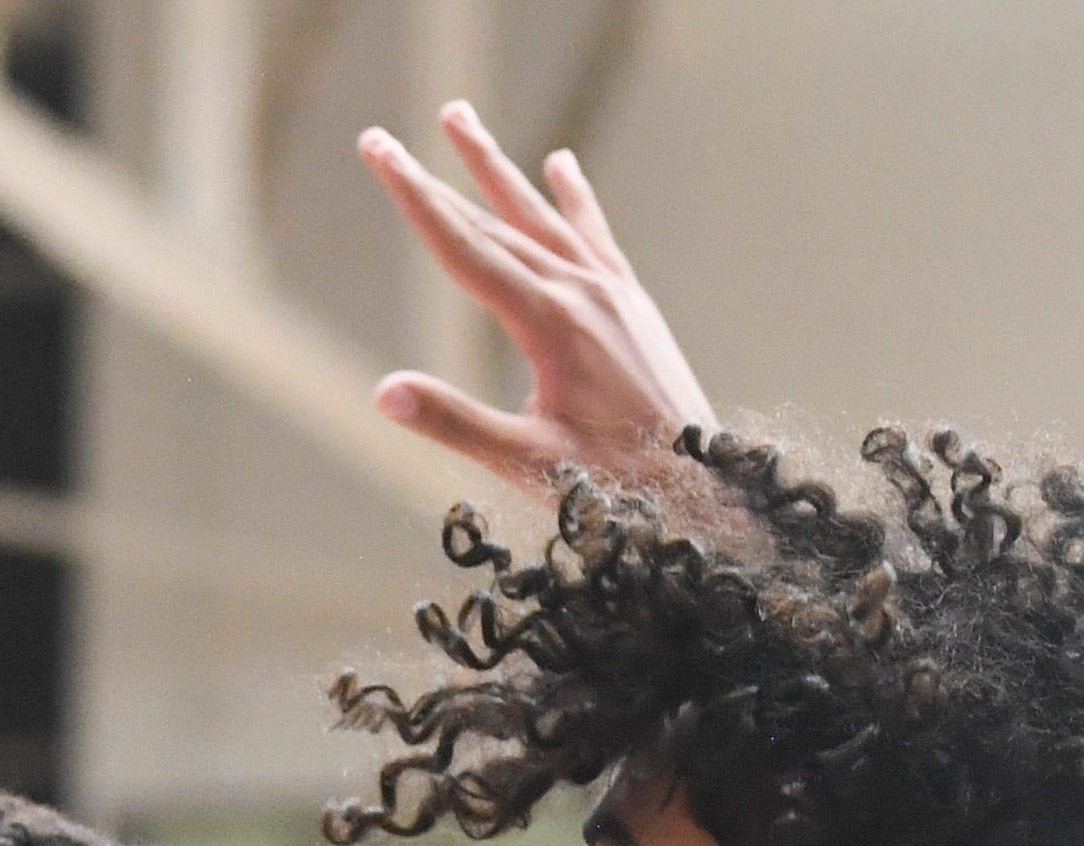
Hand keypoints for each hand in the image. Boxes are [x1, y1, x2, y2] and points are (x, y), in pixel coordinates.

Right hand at [356, 101, 713, 487]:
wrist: (704, 490)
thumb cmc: (616, 485)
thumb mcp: (529, 460)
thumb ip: (456, 423)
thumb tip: (385, 392)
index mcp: (550, 321)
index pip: (465, 248)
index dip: (414, 199)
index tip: (379, 152)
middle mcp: (581, 290)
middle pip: (492, 223)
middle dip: (435, 180)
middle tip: (384, 139)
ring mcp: (611, 291)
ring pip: (541, 215)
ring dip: (496, 169)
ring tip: (457, 118)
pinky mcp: (632, 303)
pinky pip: (596, 236)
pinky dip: (575, 198)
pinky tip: (561, 163)